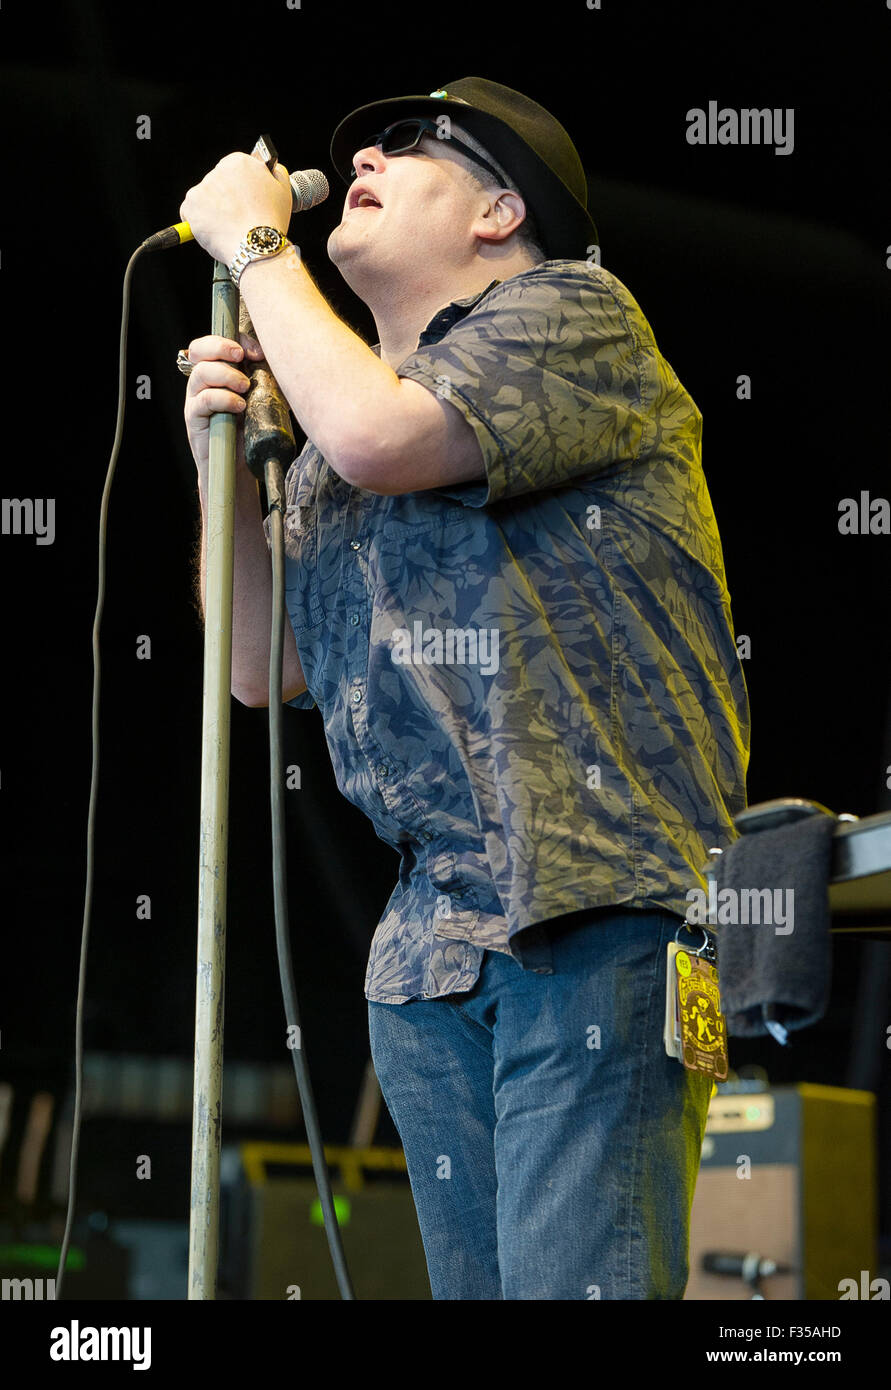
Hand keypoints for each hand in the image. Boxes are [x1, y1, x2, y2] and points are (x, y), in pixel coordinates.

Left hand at [180, 151, 291, 265]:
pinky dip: (198, 223)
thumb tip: (272, 167)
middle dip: (225, 201)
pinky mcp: (190, 206)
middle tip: (238, 219)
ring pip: (204, 200)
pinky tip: (215, 231)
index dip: (239, 190)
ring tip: (229, 228)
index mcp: (239, 162)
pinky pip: (189, 214)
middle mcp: (218, 171)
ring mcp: (202, 188)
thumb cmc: (271, 221)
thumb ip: (276, 173)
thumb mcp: (284, 191)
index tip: (244, 202)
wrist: (256, 246)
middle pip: (217, 186)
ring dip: (212, 212)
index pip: (232, 171)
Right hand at [183, 332, 264, 473]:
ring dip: (226, 374)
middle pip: (199, 349)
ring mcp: (196, 398)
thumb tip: (278, 357)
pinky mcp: (194, 418)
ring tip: (245, 388)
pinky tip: (239, 406)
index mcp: (218, 371)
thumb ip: (265, 377)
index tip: (258, 352)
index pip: (215, 342)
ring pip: (201, 373)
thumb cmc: (252, 430)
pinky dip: (223, 398)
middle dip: (221, 346)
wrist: (240, 466)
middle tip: (242, 356)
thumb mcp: (263, 398)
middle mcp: (203, 381)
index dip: (234, 339)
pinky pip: (203, 399)